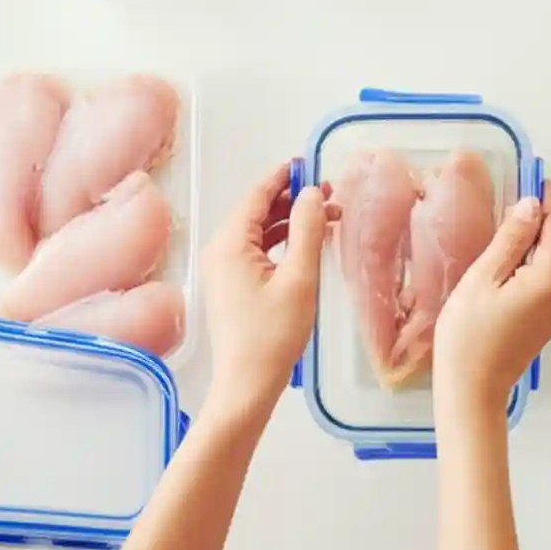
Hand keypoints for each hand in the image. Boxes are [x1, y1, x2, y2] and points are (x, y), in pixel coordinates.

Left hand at [202, 163, 340, 405]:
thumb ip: (307, 231)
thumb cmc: (273, 335)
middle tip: (330, 194)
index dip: (285, 177)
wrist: (247, 384)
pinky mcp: (232, 287)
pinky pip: (257, 252)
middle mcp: (220, 251)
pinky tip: (307, 245)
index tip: (310, 164)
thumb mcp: (299, 279)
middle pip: (257, 212)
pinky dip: (282, 243)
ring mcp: (224, 270)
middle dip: (293, 200)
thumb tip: (312, 194)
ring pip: (259, 233)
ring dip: (290, 222)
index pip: (257, 195)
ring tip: (327, 218)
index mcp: (230, 244)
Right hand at [433, 180, 550, 423]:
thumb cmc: (469, 337)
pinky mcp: (550, 316)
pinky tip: (502, 263)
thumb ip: (510, 239)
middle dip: (537, 217)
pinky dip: (528, 262)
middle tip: (508, 197)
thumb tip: (531, 205)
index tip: (532, 175)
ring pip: (550, 257)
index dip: (546, 197)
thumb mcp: (483, 278)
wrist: (473, 389)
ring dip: (529, 241)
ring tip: (498, 231)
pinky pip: (545, 276)